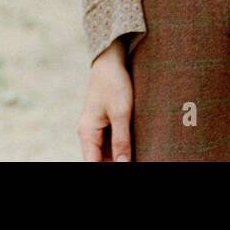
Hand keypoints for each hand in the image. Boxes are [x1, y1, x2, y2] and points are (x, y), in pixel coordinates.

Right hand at [77, 39, 134, 160]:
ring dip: (122, 155)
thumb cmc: (114, 83)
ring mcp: (97, 129)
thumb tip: (122, 165)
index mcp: (87, 133)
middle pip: (101, 160)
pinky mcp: (106, 123)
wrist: (111, 60)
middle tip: (141, 158)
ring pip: (108, 152)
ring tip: (141, 152)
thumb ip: (121, 140)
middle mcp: (89, 134)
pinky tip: (138, 145)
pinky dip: (123, 146)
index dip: (109, 168)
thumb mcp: (121, 112)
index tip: (127, 166)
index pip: (93, 164)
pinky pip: (113, 141)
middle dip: (118, 162)